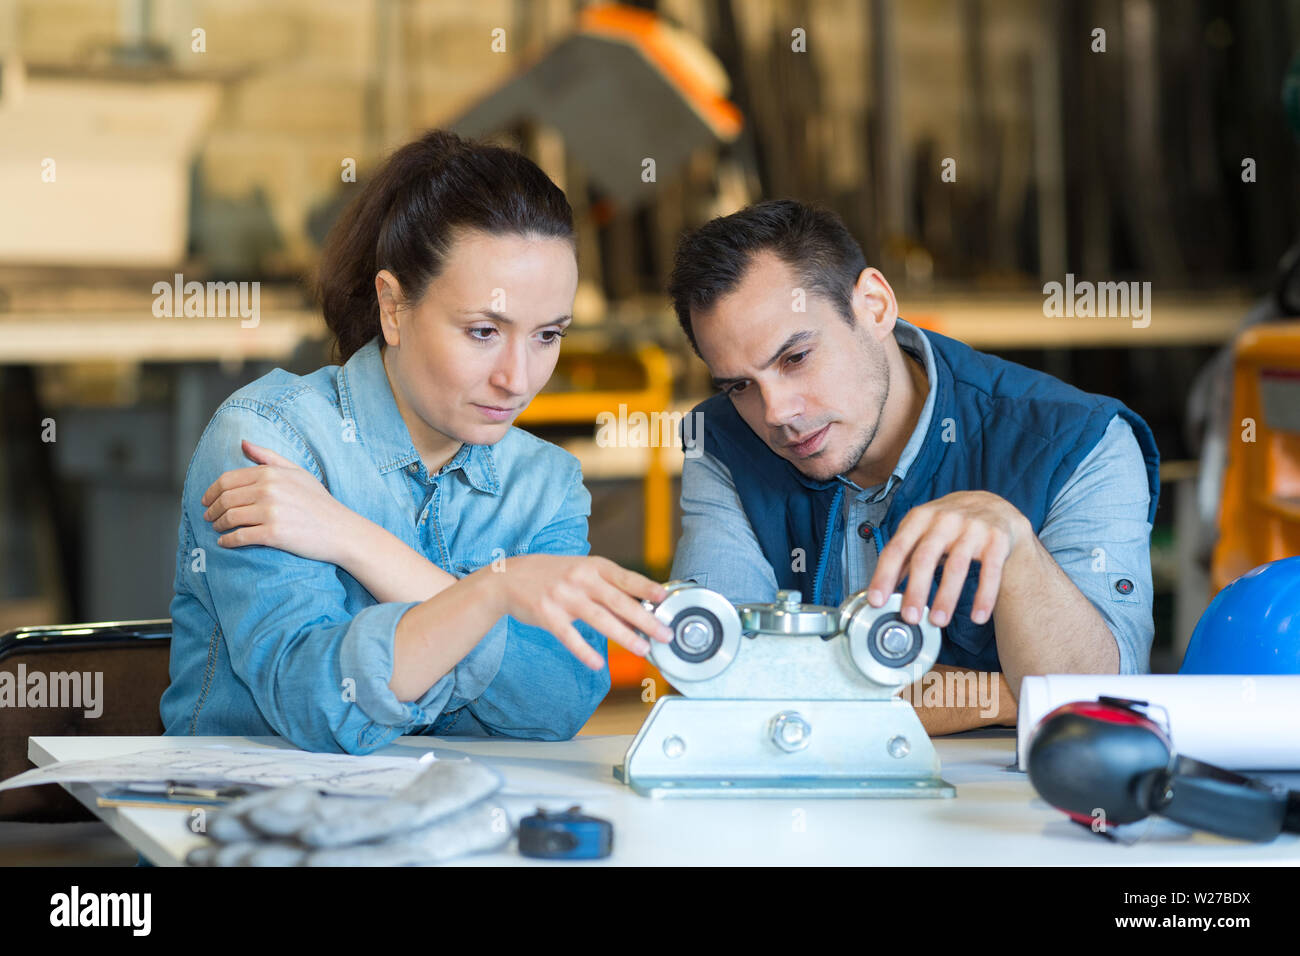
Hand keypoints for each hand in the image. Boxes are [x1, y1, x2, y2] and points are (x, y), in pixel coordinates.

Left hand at [200, 440, 350, 563]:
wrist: (340, 530)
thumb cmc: (319, 501)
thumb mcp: (297, 472)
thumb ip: (268, 457)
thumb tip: (242, 443)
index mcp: (271, 473)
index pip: (228, 480)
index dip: (212, 491)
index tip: (207, 500)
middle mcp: (269, 490)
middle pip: (225, 499)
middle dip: (212, 509)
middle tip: (209, 517)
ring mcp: (271, 512)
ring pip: (229, 517)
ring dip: (218, 525)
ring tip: (218, 529)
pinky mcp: (273, 534)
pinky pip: (240, 537)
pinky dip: (227, 540)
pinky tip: (225, 542)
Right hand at [483, 555, 673, 669]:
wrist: (509, 578)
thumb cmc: (553, 575)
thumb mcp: (581, 571)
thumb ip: (608, 588)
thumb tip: (639, 612)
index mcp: (593, 565)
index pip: (625, 577)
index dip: (646, 587)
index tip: (665, 598)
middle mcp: (580, 579)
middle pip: (618, 601)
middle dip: (645, 619)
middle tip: (664, 634)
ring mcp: (564, 597)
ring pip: (600, 619)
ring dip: (624, 636)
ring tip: (643, 649)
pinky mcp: (548, 615)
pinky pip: (570, 637)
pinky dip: (584, 651)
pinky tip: (598, 663)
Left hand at [865, 491, 1031, 628]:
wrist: (992, 506)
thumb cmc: (948, 523)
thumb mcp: (922, 531)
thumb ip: (903, 558)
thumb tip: (880, 590)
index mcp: (919, 518)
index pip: (897, 549)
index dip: (884, 575)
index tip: (876, 601)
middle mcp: (944, 520)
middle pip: (925, 558)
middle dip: (916, 590)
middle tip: (910, 618)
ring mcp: (972, 529)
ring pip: (956, 566)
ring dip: (946, 597)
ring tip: (938, 621)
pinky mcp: (996, 540)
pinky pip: (991, 571)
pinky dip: (984, 596)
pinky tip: (979, 617)